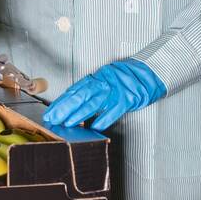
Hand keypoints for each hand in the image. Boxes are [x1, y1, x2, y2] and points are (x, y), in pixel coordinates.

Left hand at [43, 59, 165, 130]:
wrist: (149, 73)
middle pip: (80, 95)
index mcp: (97, 77)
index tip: (50, 112)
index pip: (75, 90)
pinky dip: (104, 118)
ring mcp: (115, 90)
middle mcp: (104, 82)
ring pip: (94, 102)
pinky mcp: (127, 99)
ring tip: (68, 122)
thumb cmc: (127, 79)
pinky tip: (95, 126)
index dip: (61, 101)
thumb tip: (73, 105)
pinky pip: (114, 110)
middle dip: (65, 107)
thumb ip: (92, 92)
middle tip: (53, 118)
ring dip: (80, 113)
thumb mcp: (106, 81)